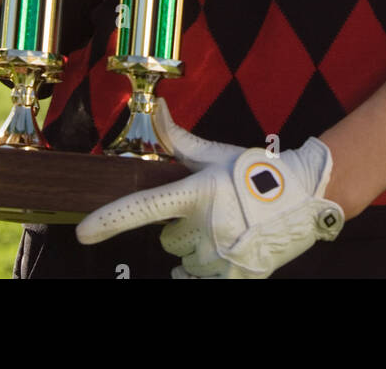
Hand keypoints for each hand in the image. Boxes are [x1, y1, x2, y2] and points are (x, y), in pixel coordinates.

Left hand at [76, 98, 344, 278]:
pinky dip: (206, 267)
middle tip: (209, 212)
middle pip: (167, 238)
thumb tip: (156, 107)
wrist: (301, 200)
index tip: (84, 233)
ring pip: (184, 259)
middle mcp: (204, 228)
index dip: (110, 220)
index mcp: (196, 193)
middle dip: (181, 228)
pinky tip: (226, 248)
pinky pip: (198, 278)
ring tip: (224, 228)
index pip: (143, 208)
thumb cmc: (254, 173)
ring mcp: (218, 257)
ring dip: (196, 248)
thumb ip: (179, 139)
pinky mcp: (232, 277)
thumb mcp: (216, 154)